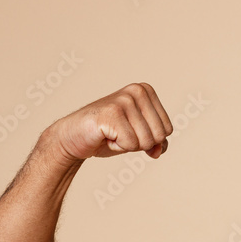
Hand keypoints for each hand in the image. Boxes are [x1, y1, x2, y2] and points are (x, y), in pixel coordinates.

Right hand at [44, 83, 173, 162]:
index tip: (129, 131)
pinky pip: (131, 144)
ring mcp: (123, 100)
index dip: (149, 140)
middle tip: (119, 134)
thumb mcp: (138, 138)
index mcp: (146, 91)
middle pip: (159, 136)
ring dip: (127, 145)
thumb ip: (156, 142)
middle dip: (140, 144)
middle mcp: (136, 91)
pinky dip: (117, 147)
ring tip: (111, 134)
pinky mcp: (111, 113)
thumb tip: (160, 150)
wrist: (72, 137)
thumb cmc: (107, 136)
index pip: (167, 130)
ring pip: (146, 141)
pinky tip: (104, 136)